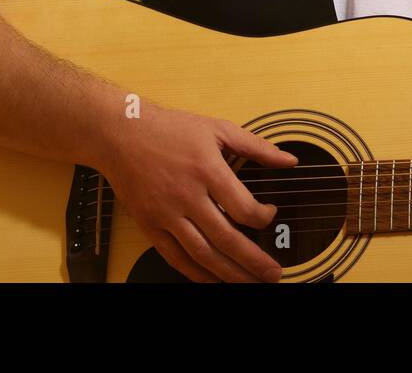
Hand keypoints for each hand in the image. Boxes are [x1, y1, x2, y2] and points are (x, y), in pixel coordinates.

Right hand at [97, 104, 297, 281]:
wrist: (122, 134)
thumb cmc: (171, 129)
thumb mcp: (218, 128)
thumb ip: (257, 147)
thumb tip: (289, 160)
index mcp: (207, 170)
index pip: (243, 208)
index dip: (263, 218)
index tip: (270, 215)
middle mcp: (187, 196)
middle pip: (226, 239)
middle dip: (254, 261)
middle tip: (273, 274)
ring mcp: (166, 214)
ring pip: (202, 254)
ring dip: (229, 274)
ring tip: (249, 283)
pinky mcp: (150, 225)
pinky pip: (175, 257)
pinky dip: (196, 273)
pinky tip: (213, 280)